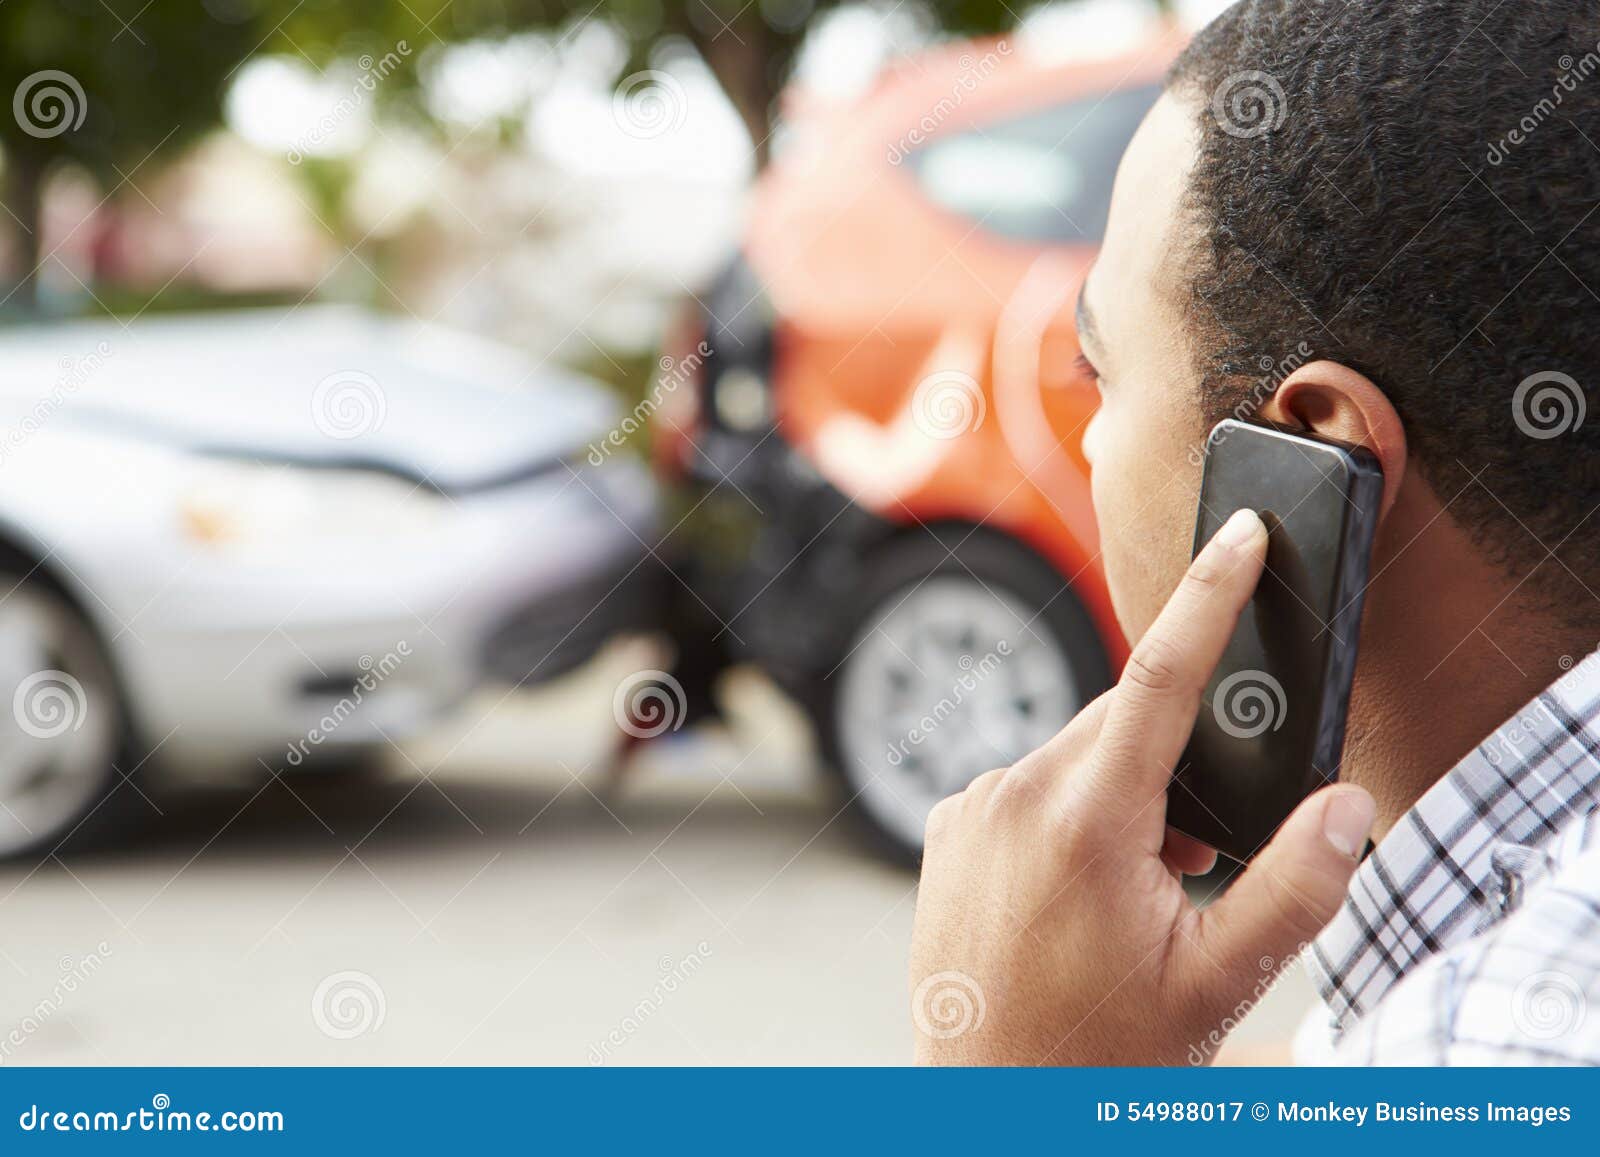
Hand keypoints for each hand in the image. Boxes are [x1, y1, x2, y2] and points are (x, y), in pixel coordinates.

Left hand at [909, 509, 1375, 1065]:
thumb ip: (1294, 887)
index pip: (1162, 678)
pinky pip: (1025, 787)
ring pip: (1074, 759)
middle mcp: (1014, 795)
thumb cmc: (1098, 1054)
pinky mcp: (945, 829)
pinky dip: (1064, 814)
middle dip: (1170, 773)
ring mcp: (970, 811)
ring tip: (1128, 893)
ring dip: (1117, 798)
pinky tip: (1073, 890)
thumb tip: (1345, 805)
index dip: (1209, 596)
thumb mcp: (1219, 982)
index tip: (1237, 533)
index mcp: (1086, 820)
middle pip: (1121, 728)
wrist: (989, 1105)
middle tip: (1187, 863)